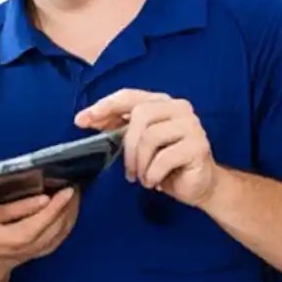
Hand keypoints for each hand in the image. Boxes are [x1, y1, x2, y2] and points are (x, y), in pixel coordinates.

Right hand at [0, 187, 77, 277]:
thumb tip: (15, 196)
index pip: (19, 224)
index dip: (42, 208)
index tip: (59, 191)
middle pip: (39, 236)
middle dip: (61, 215)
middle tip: (73, 191)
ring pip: (40, 245)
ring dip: (60, 225)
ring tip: (70, 203)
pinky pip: (34, 249)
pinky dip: (50, 235)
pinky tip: (54, 222)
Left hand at [75, 88, 218, 206]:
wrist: (199, 185)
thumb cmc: (166, 163)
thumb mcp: (137, 144)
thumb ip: (117, 128)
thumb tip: (85, 119)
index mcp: (162, 102)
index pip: (129, 96)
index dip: (104, 106)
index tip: (81, 120)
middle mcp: (179, 108)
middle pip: (140, 116)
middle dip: (127, 146)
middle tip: (127, 170)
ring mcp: (191, 125)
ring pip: (150, 137)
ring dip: (140, 163)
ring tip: (142, 177)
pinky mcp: (198, 146)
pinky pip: (164, 158)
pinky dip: (152, 174)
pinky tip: (154, 181)